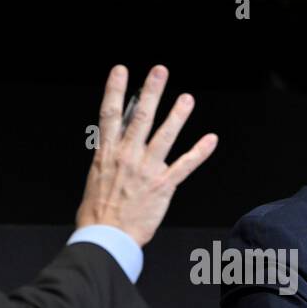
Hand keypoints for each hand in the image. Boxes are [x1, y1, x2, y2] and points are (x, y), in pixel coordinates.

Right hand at [75, 64, 218, 246]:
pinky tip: (211, 139)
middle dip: (151, 91)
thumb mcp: (96, 178)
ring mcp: (147, 170)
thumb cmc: (97, 213)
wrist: (106, 237)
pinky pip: (185, 165)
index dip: (115, 89)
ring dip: (178, 115)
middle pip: (141, 117)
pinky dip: (200, 152)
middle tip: (160, 71)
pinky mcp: (163, 186)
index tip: (120, 70)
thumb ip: (108, 157)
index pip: (110, 114)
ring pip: (165, 136)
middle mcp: (128, 156)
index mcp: (107, 153)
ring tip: (187, 98)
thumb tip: (113, 140)